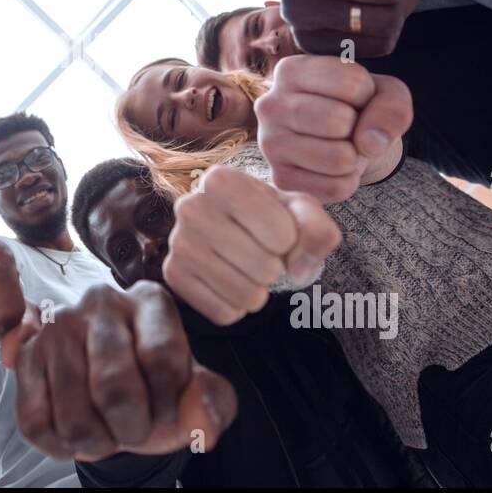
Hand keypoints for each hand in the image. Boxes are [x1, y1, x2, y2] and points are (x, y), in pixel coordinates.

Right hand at [8, 283, 237, 461]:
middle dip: (131, 429)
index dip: (167, 404)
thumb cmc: (155, 385)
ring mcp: (56, 327)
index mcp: (150, 300)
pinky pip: (35, 423)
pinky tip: (75, 433)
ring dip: (96, 442)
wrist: (111, 389)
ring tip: (105, 430)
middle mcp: (100, 301)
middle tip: (134, 430)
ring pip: (73, 415)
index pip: (161, 358)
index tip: (167, 412)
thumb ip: (211, 403)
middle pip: (114, 387)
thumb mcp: (193, 393)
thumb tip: (202, 422)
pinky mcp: (24, 356)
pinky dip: (60, 446)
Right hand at [166, 165, 339, 322]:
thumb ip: (318, 231)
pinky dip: (238, 307)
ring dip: (260, 291)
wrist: (234, 228)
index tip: (279, 232)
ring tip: (252, 271)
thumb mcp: (301, 211)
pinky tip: (232, 284)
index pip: (280, 233)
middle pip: (263, 266)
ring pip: (244, 293)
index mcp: (220, 180)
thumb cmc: (270, 215)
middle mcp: (190, 206)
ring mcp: (178, 242)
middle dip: (276, 268)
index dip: (292, 242)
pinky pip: (224, 313)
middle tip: (265, 255)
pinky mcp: (173, 275)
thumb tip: (299, 268)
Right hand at [255, 55, 411, 201]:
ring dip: (356, 156)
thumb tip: (369, 145)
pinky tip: (333, 167)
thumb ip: (392, 107)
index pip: (352, 82)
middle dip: (359, 128)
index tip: (354, 97)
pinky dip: (349, 179)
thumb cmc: (358, 106)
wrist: (340, 138)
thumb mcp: (385, 93)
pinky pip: (337, 187)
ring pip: (339, 158)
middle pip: (339, 121)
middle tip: (348, 126)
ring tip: (342, 145)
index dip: (368, 95)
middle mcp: (270, 105)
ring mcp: (270, 144)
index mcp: (289, 70)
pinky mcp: (280, 178)